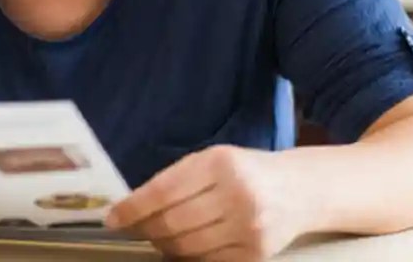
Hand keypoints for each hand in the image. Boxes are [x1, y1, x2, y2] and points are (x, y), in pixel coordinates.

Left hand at [105, 145, 306, 260]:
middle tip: (134, 229)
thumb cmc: (246, 172)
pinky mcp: (256, 254)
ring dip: (164, 245)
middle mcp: (237, 194)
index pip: (164, 190)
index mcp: (220, 163)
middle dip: (145, 230)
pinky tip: (183, 248)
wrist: (300, 190)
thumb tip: (132, 207)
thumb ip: (176, 179)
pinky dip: (188, 258)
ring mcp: (249, 227)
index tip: (113, 219)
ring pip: (187, 247)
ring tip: (159, 237)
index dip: (133, 208)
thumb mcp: (213, 161)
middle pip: (173, 223)